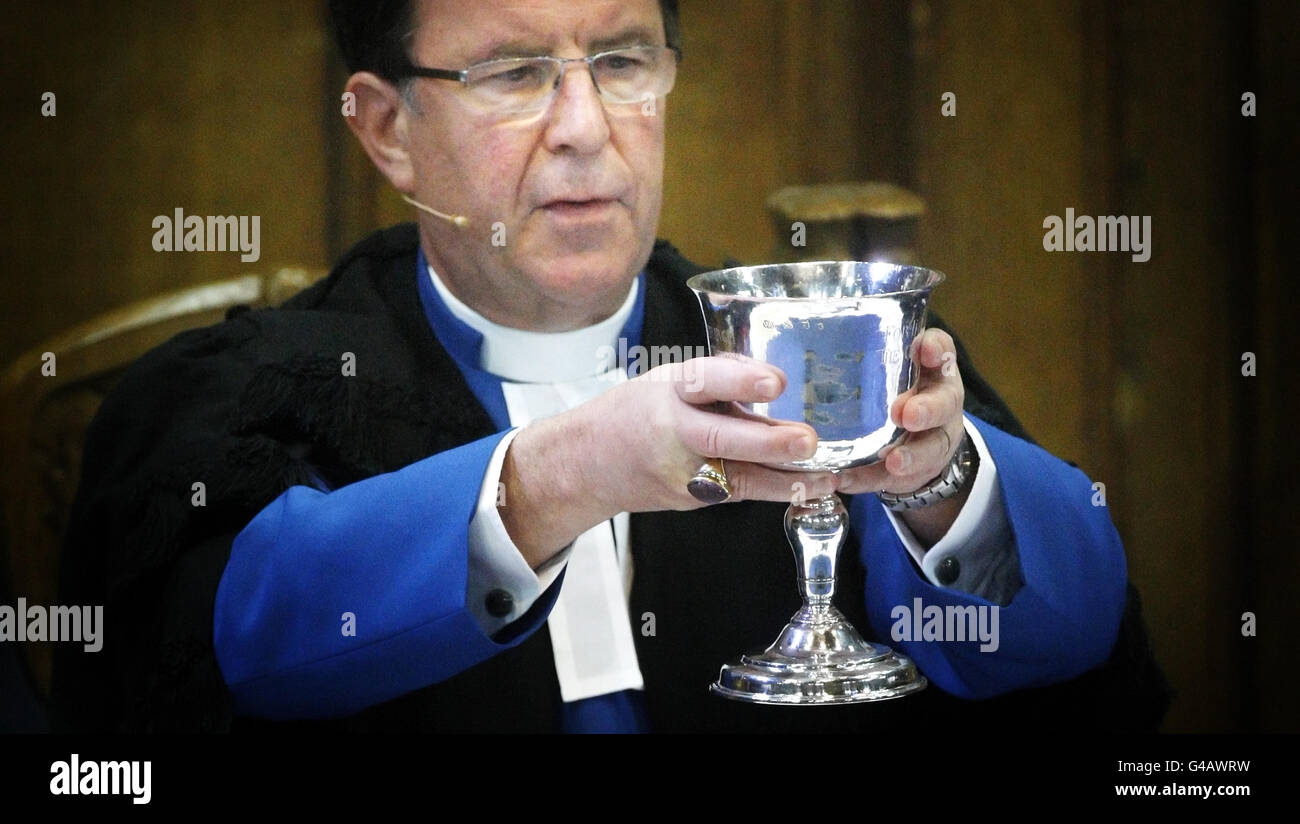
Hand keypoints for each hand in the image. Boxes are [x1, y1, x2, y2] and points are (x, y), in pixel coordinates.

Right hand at [500, 355, 837, 565]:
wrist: (587, 466)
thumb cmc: (635, 413)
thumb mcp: (667, 379)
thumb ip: (717, 376)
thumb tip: (767, 375)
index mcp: (669, 391)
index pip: (703, 382)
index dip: (740, 381)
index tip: (776, 381)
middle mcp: (674, 433)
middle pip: (721, 439)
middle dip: (767, 442)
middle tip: (807, 440)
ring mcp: (682, 473)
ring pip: (739, 478)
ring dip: (787, 480)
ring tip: (829, 478)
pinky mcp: (694, 499)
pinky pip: (740, 492)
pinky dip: (778, 490)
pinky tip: (814, 487)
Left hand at [834, 328, 969, 544]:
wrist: (922, 442)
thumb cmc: (899, 392)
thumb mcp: (892, 370)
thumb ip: (873, 355)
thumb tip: (821, 343)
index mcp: (934, 372)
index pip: (942, 352)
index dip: (937, 350)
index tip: (926, 350)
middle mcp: (940, 404)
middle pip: (943, 404)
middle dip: (926, 410)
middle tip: (907, 414)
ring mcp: (933, 440)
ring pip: (929, 449)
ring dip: (910, 455)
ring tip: (893, 461)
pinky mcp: (912, 472)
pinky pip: (892, 477)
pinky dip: (868, 480)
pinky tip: (846, 480)